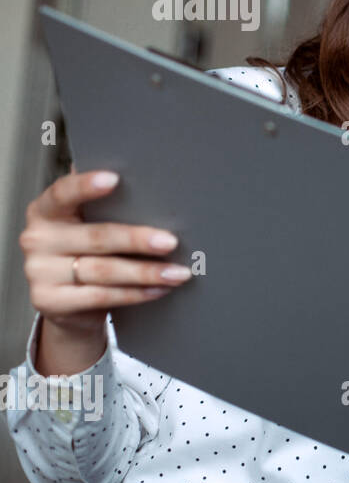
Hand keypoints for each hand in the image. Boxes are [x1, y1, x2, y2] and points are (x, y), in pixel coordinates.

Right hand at [19, 168, 190, 373]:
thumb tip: (147, 181)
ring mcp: (40, 273)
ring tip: (178, 272)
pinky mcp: (50, 302)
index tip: (114, 179)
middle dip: (137, 240)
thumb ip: (107, 205)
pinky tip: (160, 289)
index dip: (86, 185)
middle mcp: (37, 239)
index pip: (62, 193)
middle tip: (171, 242)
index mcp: (45, 211)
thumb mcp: (87, 225)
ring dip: (146, 272)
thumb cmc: (87, 252)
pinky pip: (102, 296)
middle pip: (96, 237)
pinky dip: (136, 293)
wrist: (69, 303)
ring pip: (104, 270)